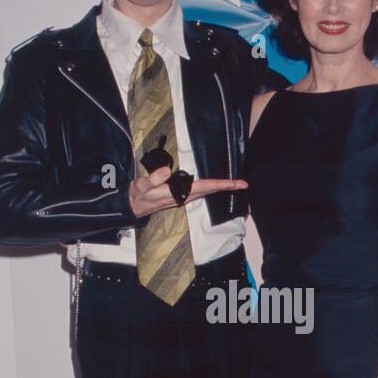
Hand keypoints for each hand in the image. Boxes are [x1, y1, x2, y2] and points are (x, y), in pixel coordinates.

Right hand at [129, 164, 246, 216]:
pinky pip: (201, 191)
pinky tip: (216, 185)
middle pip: (210, 190)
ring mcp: (184, 197)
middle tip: (244, 183)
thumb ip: (152, 179)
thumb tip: (167, 171)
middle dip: (227, 187)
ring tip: (235, 183)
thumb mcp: (141, 186)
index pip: (204, 187)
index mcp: (179, 194)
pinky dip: (211, 187)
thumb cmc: (137, 196)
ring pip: (207, 191)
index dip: (221, 185)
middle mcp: (185, 196)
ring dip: (220, 188)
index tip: (236, 184)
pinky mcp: (182, 195)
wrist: (133, 206)